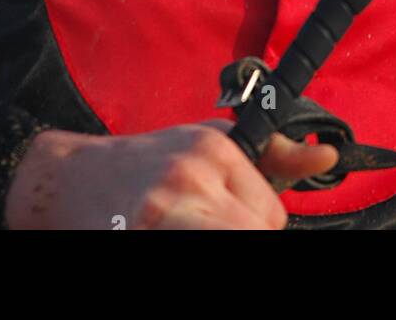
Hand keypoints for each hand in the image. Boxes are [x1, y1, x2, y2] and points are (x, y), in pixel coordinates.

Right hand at [5, 118, 338, 230]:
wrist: (69, 179)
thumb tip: (326, 157)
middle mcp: (188, 179)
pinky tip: (168, 234)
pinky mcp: (134, 238)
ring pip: (233, 239)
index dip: (255, 227)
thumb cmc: (148, 162)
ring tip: (196, 227)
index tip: (228, 219)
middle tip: (213, 224)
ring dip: (218, 238)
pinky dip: (185, 247)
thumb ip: (270, 154)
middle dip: (241, 236)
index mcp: (211, 150)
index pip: (271, 217)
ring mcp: (160, 214)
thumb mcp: (209, 143)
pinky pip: (193, 252)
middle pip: (254, 233)